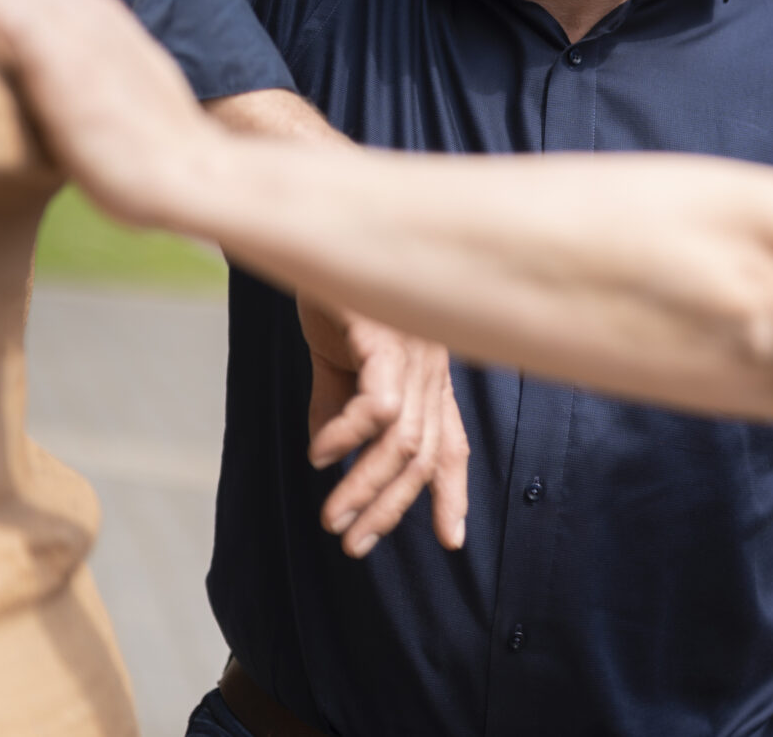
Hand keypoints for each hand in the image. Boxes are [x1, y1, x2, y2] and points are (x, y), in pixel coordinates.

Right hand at [299, 301, 468, 555]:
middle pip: (425, 452)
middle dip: (393, 507)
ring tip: (333, 517)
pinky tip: (320, 453)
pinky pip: (379, 399)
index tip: (452, 538)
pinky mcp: (383, 332)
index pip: (450, 440)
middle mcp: (429, 366)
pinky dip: (347, 432)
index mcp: (426, 375)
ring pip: (404, 437)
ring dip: (366, 484)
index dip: (452, 489)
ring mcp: (411, 349)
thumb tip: (327, 458)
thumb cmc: (334, 294)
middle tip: (355, 544)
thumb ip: (338, 407)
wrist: (322, 227)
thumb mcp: (338, 363)